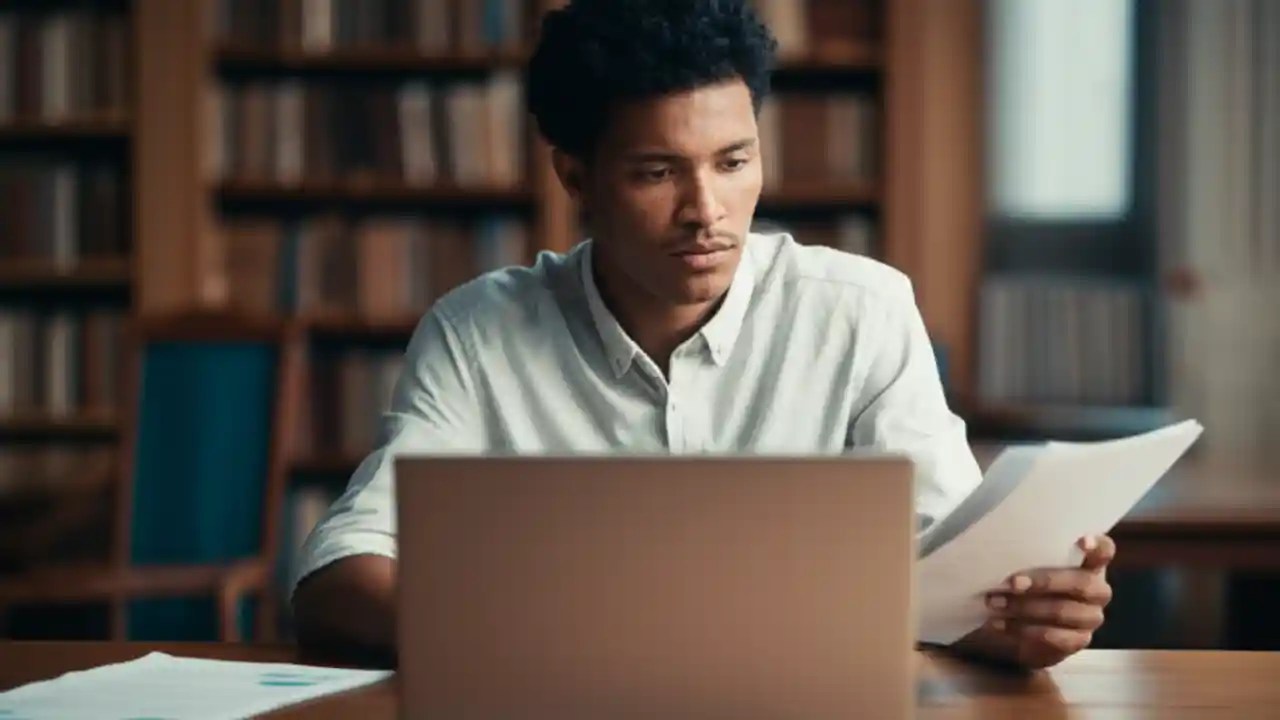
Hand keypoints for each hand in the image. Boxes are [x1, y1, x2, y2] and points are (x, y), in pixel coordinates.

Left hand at [981, 534, 1115, 668]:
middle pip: (1081, 583)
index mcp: (1089, 564)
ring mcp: (1091, 617)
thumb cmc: (1025, 586)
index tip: (1082, 541)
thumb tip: (1001, 550)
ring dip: (1025, 607)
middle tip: (1012, 583)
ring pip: (1063, 611)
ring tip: (995, 603)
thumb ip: (1027, 558)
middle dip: (1044, 582)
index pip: (1105, 550)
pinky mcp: (1078, 641)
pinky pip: (1053, 637)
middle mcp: (1097, 590)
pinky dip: (1022, 629)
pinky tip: (999, 623)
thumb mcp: (1026, 568)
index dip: (1098, 545)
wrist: (1020, 629)